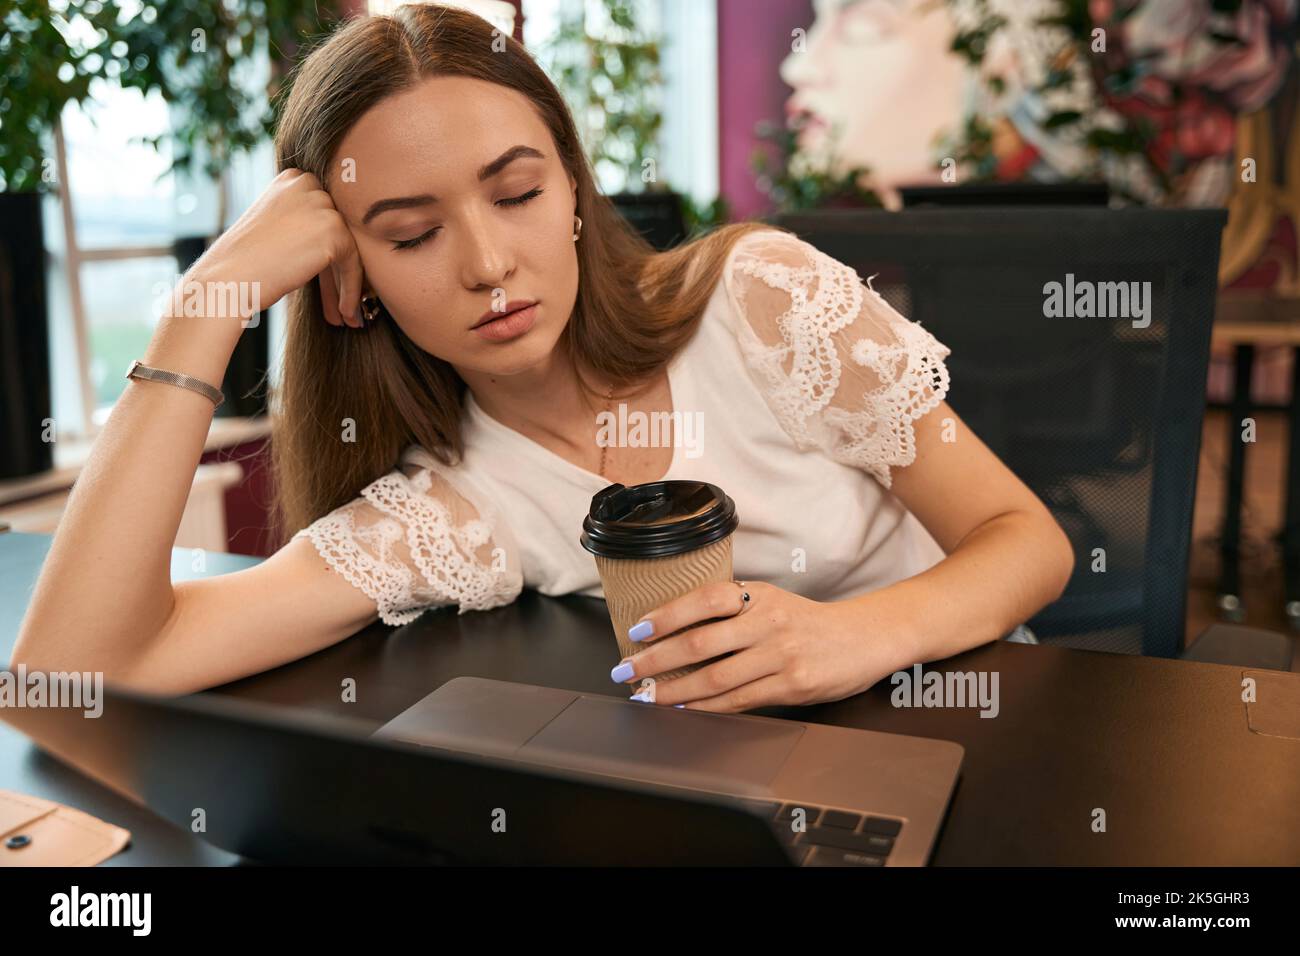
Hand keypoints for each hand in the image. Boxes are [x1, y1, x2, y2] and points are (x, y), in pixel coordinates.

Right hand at [183, 168, 365, 327]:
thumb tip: (335, 246)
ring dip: (346, 284)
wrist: (228, 278)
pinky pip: (353, 265)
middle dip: (338, 272)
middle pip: (337, 233)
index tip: (330, 284)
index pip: (323, 216)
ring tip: (345, 314)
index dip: (327, 254)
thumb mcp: (277, 229)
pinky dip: (352, 291)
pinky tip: (346, 314)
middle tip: (339, 304)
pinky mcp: (334, 230)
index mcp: (292, 179)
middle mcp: (308, 184)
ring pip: (348, 250)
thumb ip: (306, 226)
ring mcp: (321, 204)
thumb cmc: (246, 262)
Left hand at [609, 581, 908, 712]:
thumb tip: (675, 632)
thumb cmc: (809, 622)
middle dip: (655, 659)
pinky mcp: (792, 685)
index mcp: (759, 594)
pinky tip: (685, 708)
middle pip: (700, 642)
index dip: (667, 615)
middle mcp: (768, 621)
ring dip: (674, 690)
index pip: (704, 599)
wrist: (865, 638)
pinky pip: (738, 701)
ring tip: (647, 696)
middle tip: (626, 670)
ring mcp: (781, 655)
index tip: (637, 631)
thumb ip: (732, 613)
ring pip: (715, 678)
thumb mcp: (772, 602)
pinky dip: (706, 707)